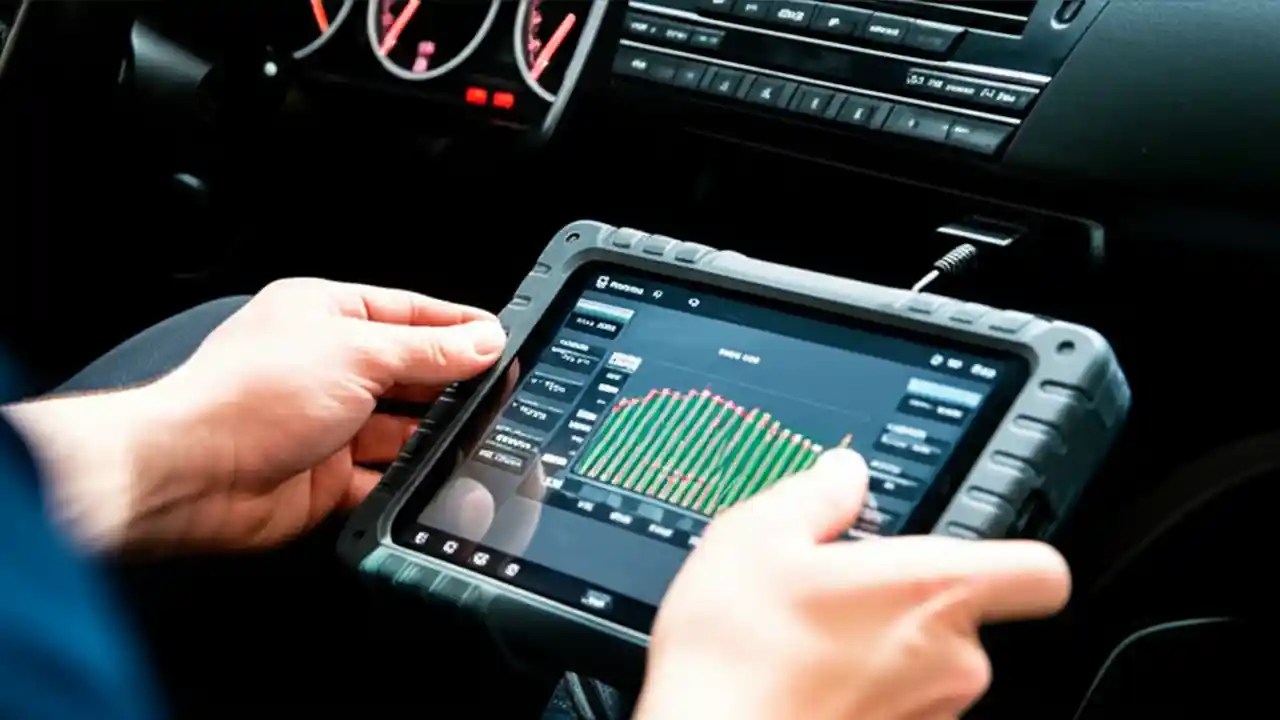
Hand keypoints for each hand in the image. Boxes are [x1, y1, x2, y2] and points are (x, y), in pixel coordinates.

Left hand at [6, 279, 505, 553]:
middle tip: (501, 391)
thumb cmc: (248, 397)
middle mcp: (324, 365)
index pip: (408, 313)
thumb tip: (482, 339)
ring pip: (399, 429)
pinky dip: (407, 481)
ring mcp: (325, 422)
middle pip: (408, 371)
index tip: (501, 338)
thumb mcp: (358, 354)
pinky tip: (434, 479)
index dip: (456, 325)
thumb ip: (428, 350)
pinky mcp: (325, 476)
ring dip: (431, 436)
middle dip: (451, 383)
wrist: (192, 475)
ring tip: (473, 437)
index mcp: (325, 315)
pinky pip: (381, 478)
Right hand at [635, 449, 1069, 719]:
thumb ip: (816, 495)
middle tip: (837, 593)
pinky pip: (898, 709)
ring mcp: (930, 716)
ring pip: (929, 669)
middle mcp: (951, 661)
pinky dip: (862, 695)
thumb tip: (842, 477)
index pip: (1040, 572)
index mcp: (930, 590)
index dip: (1017, 559)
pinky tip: (800, 681)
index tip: (973, 552)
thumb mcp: (756, 537)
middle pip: (966, 620)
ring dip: (882, 652)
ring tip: (806, 640)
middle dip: (908, 605)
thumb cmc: (737, 656)